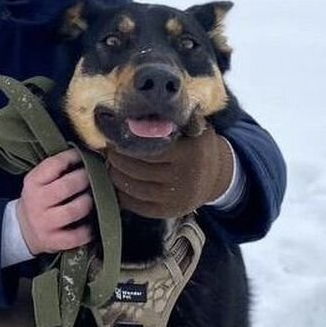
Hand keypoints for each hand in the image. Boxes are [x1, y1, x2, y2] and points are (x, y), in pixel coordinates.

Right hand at [16, 149, 93, 254]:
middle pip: (67, 186)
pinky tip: (90, 223)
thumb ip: (57, 170)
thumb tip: (88, 156)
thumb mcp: (39, 181)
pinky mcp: (53, 241)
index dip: (73, 157)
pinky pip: (77, 235)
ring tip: (93, 199)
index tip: (85, 156)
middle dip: (85, 179)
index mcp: (33, 183)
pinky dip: (88, 230)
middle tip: (95, 177)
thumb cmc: (39, 199)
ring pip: (75, 210)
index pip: (54, 164)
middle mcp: (37, 202)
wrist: (23, 230)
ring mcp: (45, 223)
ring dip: (88, 202)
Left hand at [106, 127, 233, 218]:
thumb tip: (138, 114)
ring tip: (111, 164)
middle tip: (109, 150)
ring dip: (115, 175)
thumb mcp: (195, 127)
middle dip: (117, 159)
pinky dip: (121, 193)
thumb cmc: (197, 146)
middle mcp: (183, 178)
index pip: (148, 150)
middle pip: (136, 169)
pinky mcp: (167, 212)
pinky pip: (135, 205)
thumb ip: (173, 119)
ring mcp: (174, 198)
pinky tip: (117, 181)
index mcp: (189, 153)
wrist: (216, 177)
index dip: (126, 144)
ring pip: (132, 188)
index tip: (115, 137)